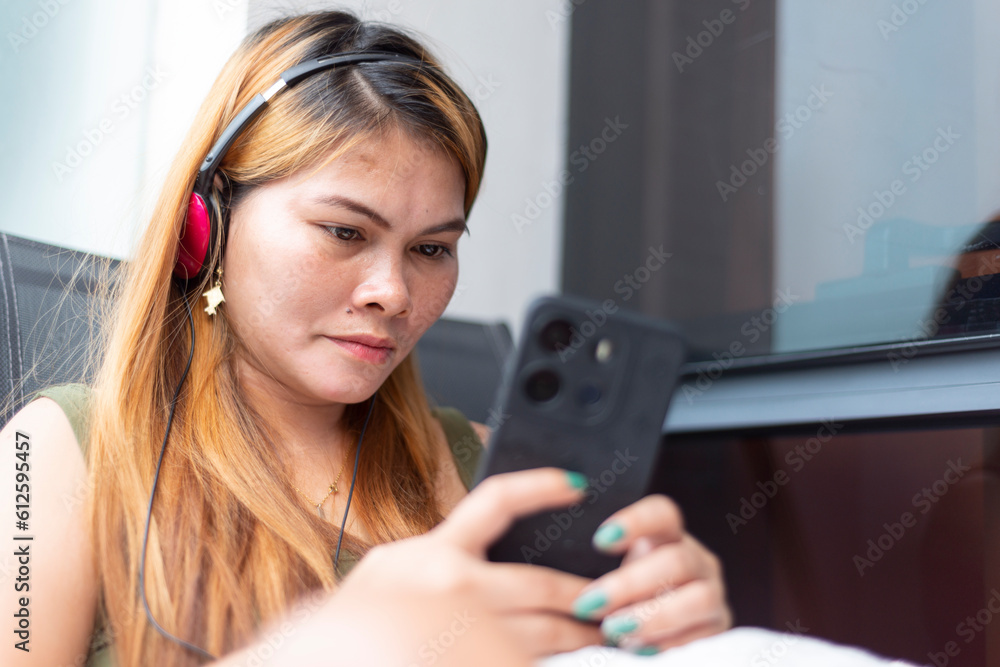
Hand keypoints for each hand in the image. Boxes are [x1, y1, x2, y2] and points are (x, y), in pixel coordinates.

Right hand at [341, 468, 604, 658]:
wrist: (319, 663)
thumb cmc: (358, 624)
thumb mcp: (391, 575)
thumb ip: (442, 560)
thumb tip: (497, 560)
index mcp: (430, 553)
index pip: (496, 502)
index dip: (540, 487)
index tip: (577, 486)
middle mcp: (447, 585)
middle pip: (540, 584)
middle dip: (582, 595)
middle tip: (610, 600)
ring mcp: (459, 629)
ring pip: (542, 633)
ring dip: (578, 637)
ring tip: (599, 638)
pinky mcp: (466, 660)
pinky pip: (521, 661)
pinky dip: (542, 661)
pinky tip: (557, 661)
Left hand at [568, 494, 731, 654]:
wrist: (647, 634)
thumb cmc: (619, 600)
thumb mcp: (608, 576)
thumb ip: (595, 571)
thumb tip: (573, 583)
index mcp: (668, 536)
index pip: (663, 513)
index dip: (635, 521)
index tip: (599, 541)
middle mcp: (697, 560)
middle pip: (676, 559)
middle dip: (630, 584)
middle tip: (589, 605)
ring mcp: (713, 593)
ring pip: (698, 598)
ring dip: (653, 616)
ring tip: (613, 631)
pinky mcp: (719, 628)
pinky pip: (703, 635)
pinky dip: (669, 643)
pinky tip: (636, 649)